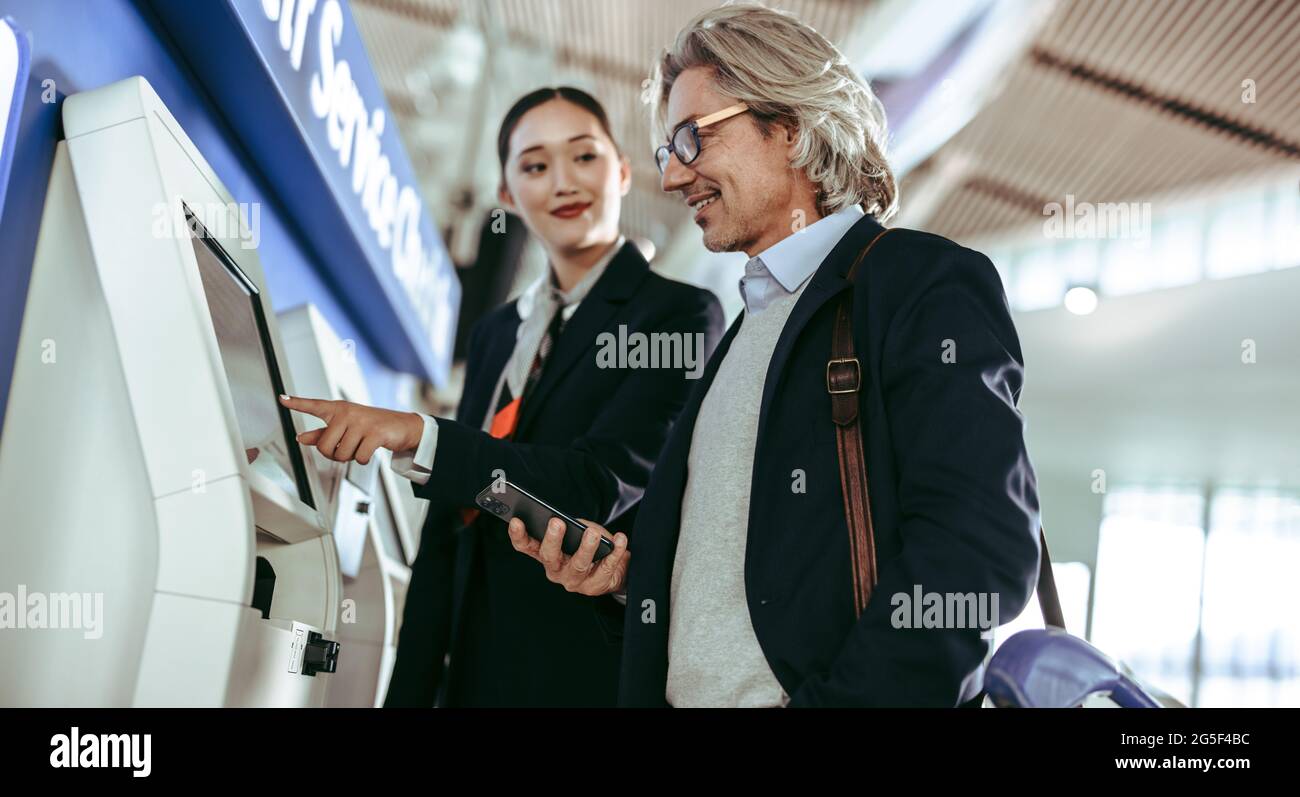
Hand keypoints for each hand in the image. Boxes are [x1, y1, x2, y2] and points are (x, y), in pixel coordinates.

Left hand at [278, 394, 423, 464]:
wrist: (401, 426)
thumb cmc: (370, 426)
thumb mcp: (345, 427)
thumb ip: (322, 434)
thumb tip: (301, 438)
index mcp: (338, 410)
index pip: (314, 405)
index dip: (296, 403)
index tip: (282, 399)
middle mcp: (348, 413)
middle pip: (325, 445)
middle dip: (334, 453)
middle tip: (345, 448)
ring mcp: (361, 422)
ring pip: (341, 454)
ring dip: (350, 457)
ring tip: (359, 446)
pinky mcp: (374, 433)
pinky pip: (358, 457)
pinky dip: (363, 459)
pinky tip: (369, 450)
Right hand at [508, 517, 629, 596]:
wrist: (614, 568)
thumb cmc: (591, 546)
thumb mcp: (578, 532)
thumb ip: (573, 527)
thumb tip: (575, 524)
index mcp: (546, 555)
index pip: (526, 546)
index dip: (519, 535)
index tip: (516, 520)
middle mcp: (556, 570)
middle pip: (549, 557)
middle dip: (553, 539)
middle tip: (557, 523)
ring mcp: (574, 581)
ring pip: (578, 565)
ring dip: (586, 547)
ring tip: (592, 533)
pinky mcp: (595, 586)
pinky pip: (606, 567)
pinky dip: (615, 551)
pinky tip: (619, 539)